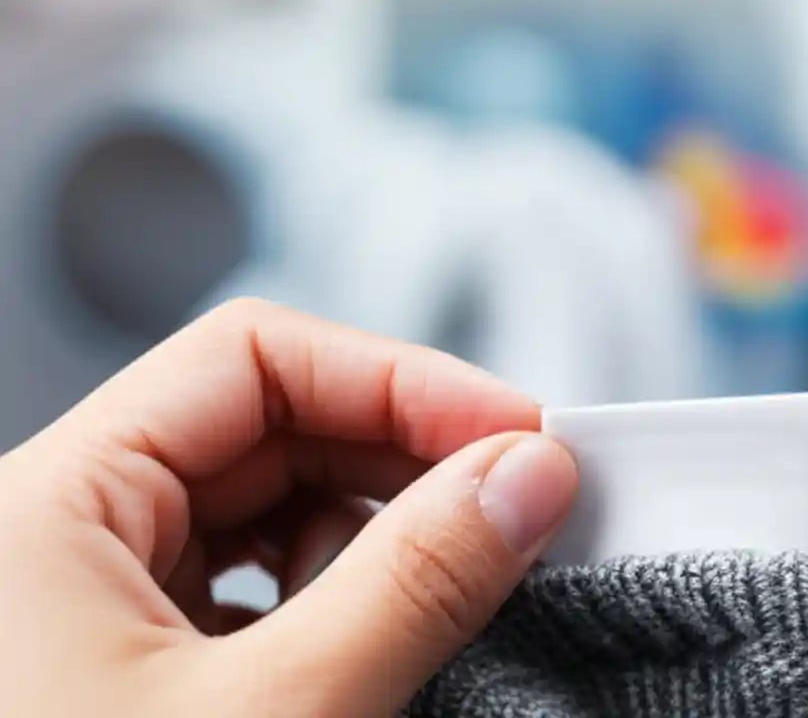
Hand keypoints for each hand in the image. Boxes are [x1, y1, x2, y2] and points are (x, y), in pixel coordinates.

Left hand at [0, 299, 577, 715]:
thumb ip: (415, 582)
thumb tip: (530, 474)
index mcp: (50, 506)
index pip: (253, 361)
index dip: (398, 381)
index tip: (519, 436)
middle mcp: (63, 537)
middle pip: (267, 427)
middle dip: (404, 460)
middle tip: (524, 506)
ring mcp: (95, 608)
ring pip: (267, 511)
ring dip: (377, 536)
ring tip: (460, 586)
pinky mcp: (133, 673)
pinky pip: (256, 592)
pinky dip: (338, 602)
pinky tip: (387, 645)